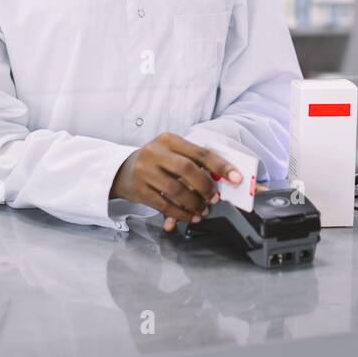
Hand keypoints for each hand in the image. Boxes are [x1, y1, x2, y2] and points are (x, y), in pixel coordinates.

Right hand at [110, 132, 242, 231]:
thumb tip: (224, 180)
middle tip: (214, 199)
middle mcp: (155, 152)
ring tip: (203, 210)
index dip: (221, 166)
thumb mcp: (171, 153)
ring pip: (176, 190)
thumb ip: (193, 162)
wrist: (121, 170)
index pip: (200, 152)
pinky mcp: (138, 189)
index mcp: (169, 140)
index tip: (236, 178)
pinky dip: (180, 214)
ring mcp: (145, 171)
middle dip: (206, 187)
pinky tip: (190, 216)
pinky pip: (164, 205)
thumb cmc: (156, 162)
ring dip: (194, 204)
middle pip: (188, 170)